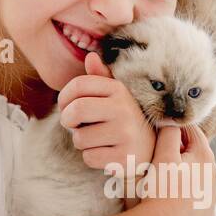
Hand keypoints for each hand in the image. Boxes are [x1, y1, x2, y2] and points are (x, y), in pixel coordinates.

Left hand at [58, 52, 156, 173]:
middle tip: (72, 124)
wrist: (152, 152)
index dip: (64, 97)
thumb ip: (101, 79)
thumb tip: (90, 57)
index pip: (79, 85)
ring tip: (96, 139)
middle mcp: (125, 109)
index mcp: (120, 90)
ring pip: (80, 138)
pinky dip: (92, 158)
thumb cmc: (125, 121)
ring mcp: (126, 134)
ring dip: (81, 141)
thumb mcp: (117, 97)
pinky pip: (89, 157)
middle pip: (76, 110)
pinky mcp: (124, 158)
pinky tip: (105, 153)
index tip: (65, 106)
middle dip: (67, 120)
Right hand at [140, 124, 215, 215]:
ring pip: (198, 178)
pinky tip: (172, 200)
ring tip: (165, 179)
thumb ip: (169, 133)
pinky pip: (197, 199)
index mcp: (205, 156)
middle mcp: (214, 175)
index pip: (192, 131)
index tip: (160, 132)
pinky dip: (187, 196)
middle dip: (180, 152)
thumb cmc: (160, 189)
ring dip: (185, 174)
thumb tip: (172, 122)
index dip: (175, 129)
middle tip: (159, 156)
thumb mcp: (162, 154)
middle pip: (197, 155)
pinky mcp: (207, 215)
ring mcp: (212, 197)